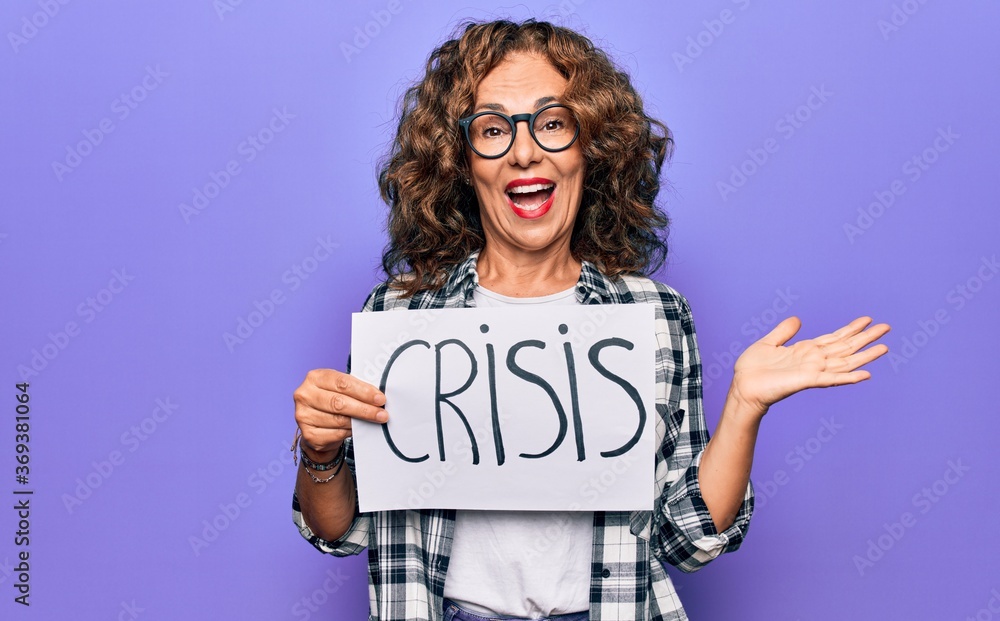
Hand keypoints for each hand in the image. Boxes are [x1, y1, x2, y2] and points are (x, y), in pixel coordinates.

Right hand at [293, 369, 387, 459]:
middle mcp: (305, 395)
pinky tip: (357, 429)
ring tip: (373, 421)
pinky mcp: (308, 434)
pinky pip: (336, 434)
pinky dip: (350, 432)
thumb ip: (355, 388)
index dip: (363, 391)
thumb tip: (377, 396)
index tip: (380, 399)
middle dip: (365, 409)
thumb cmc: (332, 401)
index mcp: (314, 378)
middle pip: (339, 402)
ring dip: (360, 422)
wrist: (316, 425)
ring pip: (339, 420)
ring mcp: (303, 415)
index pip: (342, 383)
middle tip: (382, 414)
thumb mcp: (340, 389)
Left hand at [729, 316, 889, 416]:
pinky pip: (832, 379)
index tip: (868, 319)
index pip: (834, 338)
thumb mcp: (768, 343)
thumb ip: (783, 332)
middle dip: (865, 338)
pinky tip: (866, 374)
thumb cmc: (752, 369)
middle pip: (845, 348)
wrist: (742, 386)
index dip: (851, 328)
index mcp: (805, 350)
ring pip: (845, 362)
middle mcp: (813, 361)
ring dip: (865, 356)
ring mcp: (812, 371)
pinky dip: (849, 377)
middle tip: (887, 327)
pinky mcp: (807, 381)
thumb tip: (797, 319)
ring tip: (884, 347)